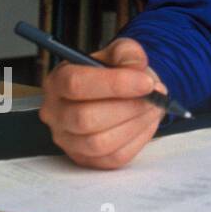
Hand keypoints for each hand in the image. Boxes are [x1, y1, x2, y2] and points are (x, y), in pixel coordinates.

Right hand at [39, 37, 167, 169]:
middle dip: (129, 107)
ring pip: (98, 143)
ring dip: (135, 124)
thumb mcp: (122, 52)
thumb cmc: (117, 73)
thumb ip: (129, 53)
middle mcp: (55, 113)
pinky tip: (146, 122)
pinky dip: (137, 140)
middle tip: (155, 96)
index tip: (147, 83)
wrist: (123, 93)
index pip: (76, 84)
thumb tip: (137, 69)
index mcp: (58, 81)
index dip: (115, 84)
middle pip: (85, 118)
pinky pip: (113, 158)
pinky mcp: (85, 159)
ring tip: (154, 108)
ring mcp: (67, 140)